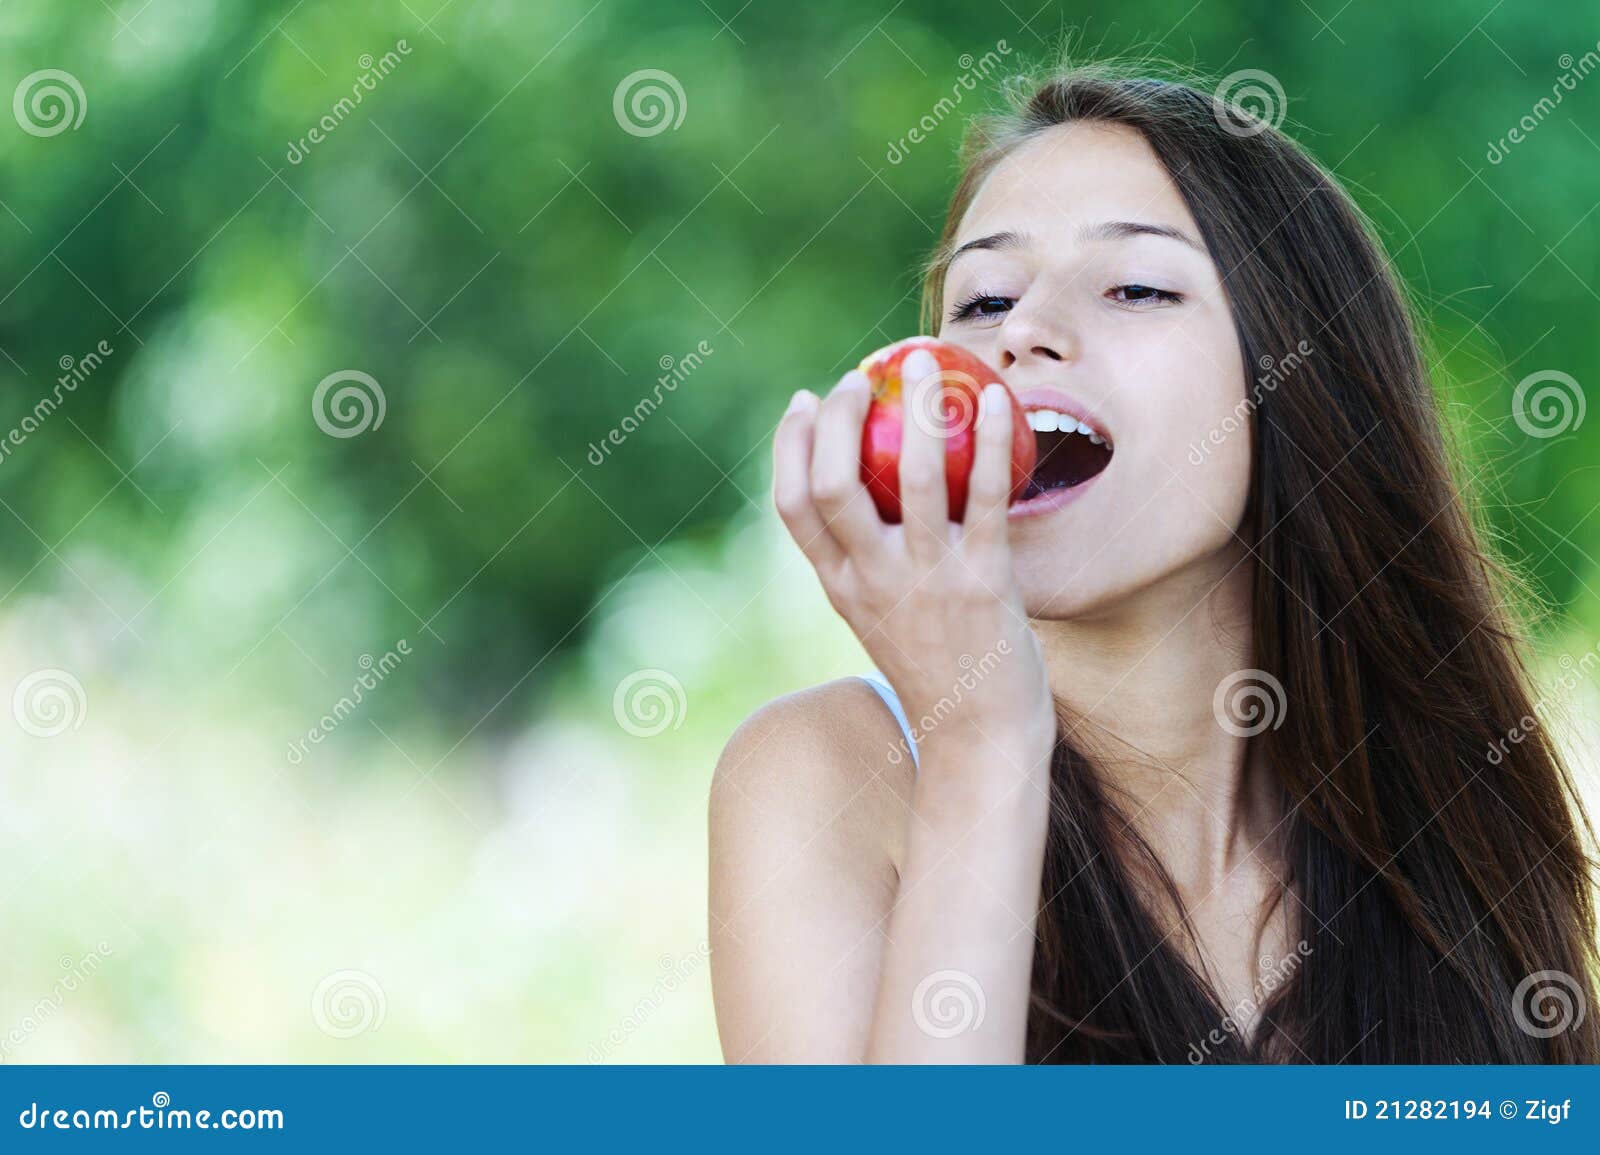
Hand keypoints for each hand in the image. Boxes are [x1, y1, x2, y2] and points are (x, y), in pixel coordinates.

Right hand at [773, 348, 1056, 774]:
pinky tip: (995, 403)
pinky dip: (989, 443)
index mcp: (840, 587)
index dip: (792, 445)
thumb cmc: (937, 668)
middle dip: (841, 419)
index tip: (807, 400)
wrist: (980, 740)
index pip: (793, 506)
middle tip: (861, 377)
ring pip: (910, 479)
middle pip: (835, 485)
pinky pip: (985, 499)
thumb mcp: (880, 616)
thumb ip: (867, 561)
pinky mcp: (985, 585)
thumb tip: (872, 487)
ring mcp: (928, 583)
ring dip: (916, 412)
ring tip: (922, 363)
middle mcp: (874, 581)